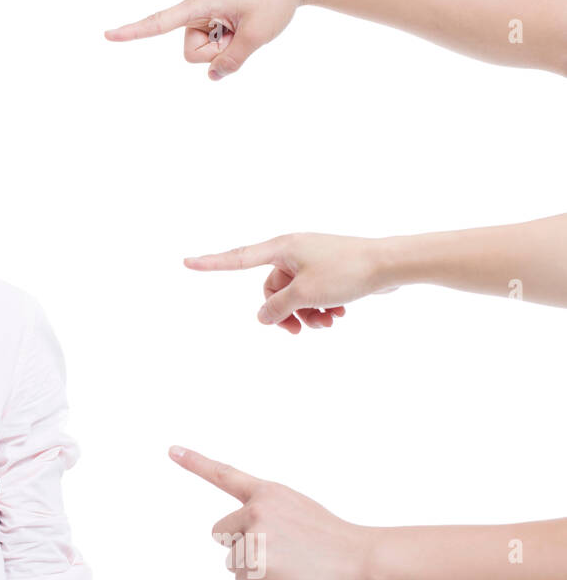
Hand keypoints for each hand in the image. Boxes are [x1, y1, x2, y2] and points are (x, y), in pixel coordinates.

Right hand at [104, 0, 315, 79]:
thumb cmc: (275, 0)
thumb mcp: (257, 37)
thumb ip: (232, 62)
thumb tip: (212, 76)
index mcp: (200, 3)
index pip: (159, 21)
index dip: (133, 31)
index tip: (107, 36)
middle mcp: (196, 6)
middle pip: (191, 52)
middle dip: (216, 53)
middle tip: (243, 33)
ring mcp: (204, 12)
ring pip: (202, 50)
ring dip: (225, 47)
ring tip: (246, 27)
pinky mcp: (213, 16)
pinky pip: (212, 42)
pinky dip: (228, 42)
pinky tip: (244, 26)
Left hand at [168, 446, 374, 579]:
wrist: (362, 558)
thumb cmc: (331, 539)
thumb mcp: (296, 510)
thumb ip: (265, 513)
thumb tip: (238, 540)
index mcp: (267, 492)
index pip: (224, 474)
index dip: (195, 462)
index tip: (171, 449)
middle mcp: (257, 509)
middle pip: (220, 534)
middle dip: (240, 546)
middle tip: (280, 550)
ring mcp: (257, 535)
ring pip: (231, 560)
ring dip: (253, 569)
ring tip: (289, 564)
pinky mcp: (259, 563)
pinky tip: (286, 578)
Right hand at [184, 232, 397, 333]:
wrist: (392, 265)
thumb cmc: (348, 272)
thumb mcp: (305, 295)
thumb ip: (276, 308)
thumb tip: (263, 317)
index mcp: (282, 248)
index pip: (238, 258)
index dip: (210, 263)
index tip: (186, 263)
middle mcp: (293, 251)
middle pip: (271, 289)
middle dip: (284, 312)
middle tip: (300, 331)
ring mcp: (311, 261)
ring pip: (293, 296)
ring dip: (306, 314)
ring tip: (327, 323)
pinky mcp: (328, 271)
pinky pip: (311, 294)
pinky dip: (320, 308)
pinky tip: (338, 316)